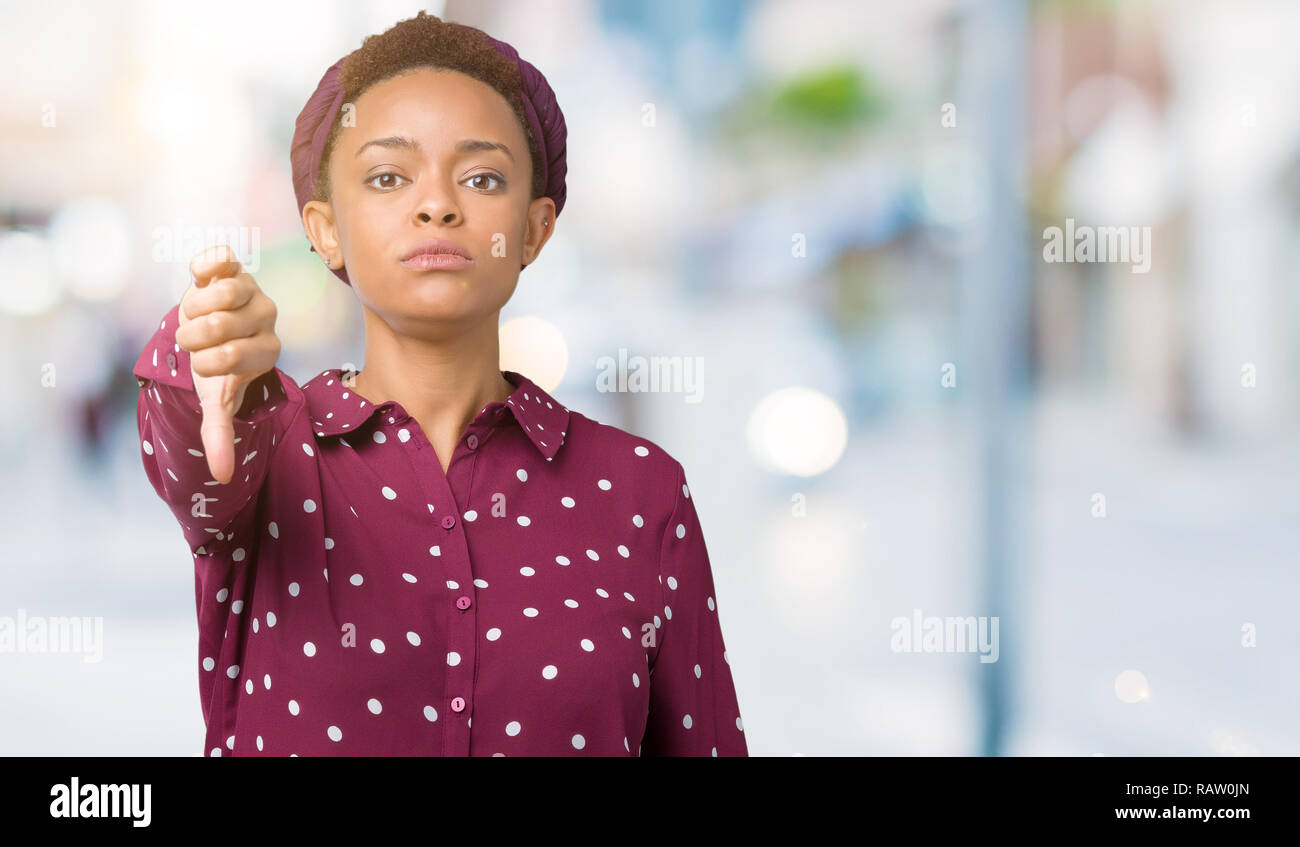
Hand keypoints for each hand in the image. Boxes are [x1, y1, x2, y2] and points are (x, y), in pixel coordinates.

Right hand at [176, 245, 280, 483]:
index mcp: (268, 351)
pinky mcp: (234, 266)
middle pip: (221, 325)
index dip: (204, 362)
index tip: (203, 364)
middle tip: (193, 340)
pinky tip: (200, 275)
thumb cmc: (216, 364)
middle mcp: (267, 318)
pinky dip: (206, 266)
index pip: (231, 358)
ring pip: (220, 294)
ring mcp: (252, 289)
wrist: (212, 329)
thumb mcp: (217, 397)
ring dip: (191, 308)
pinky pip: (222, 258)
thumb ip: (220, 433)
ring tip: (192, 316)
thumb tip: (223, 477)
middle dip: (193, 336)